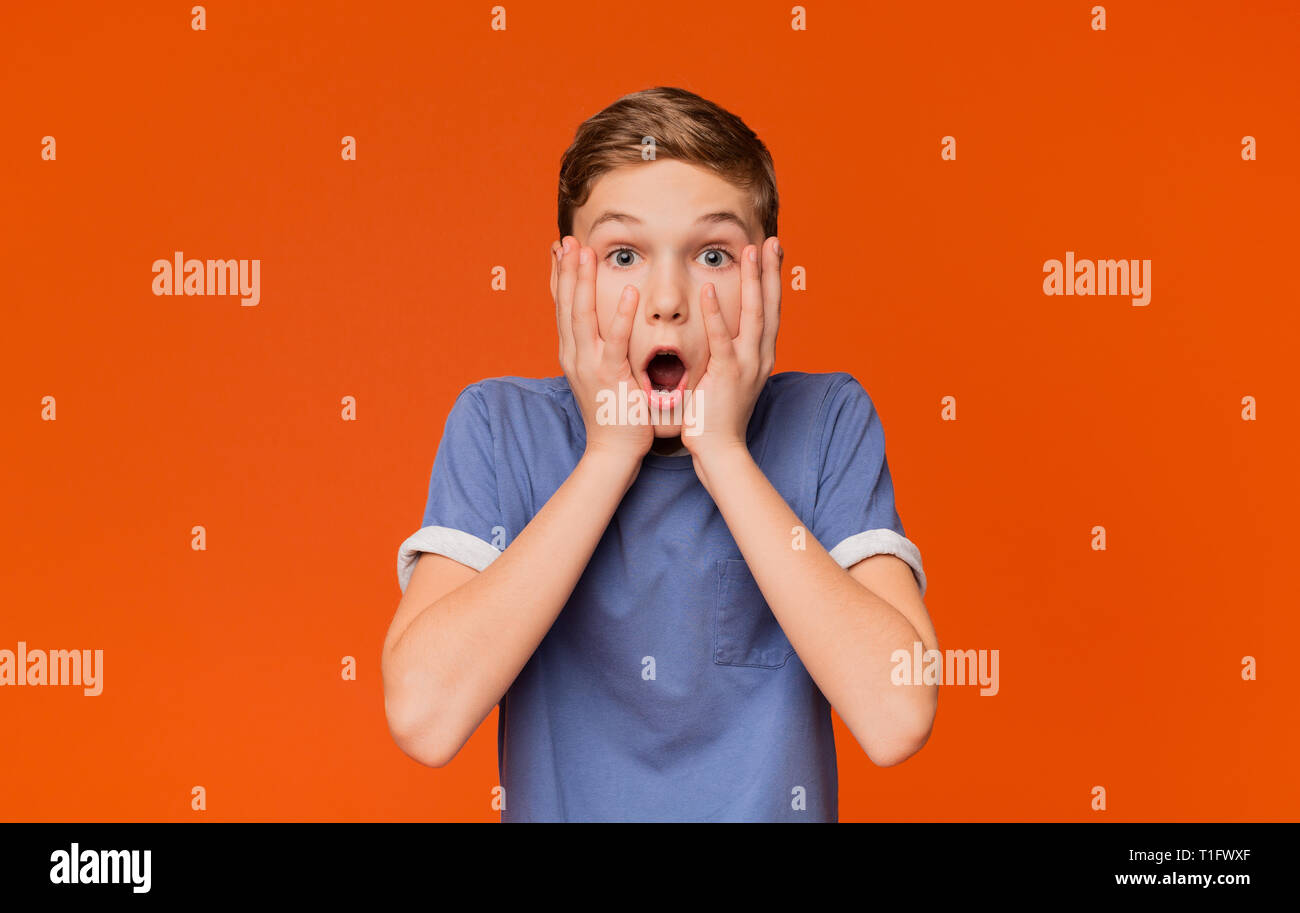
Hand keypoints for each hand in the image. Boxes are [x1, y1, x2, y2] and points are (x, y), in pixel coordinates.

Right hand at [552, 235, 652, 462]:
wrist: (613, 451)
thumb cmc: (615, 414)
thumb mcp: (601, 376)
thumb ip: (600, 350)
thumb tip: (602, 330)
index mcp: (573, 354)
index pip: (562, 308)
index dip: (559, 277)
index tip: (559, 250)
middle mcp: (575, 356)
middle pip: (566, 304)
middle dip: (565, 270)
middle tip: (566, 240)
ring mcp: (590, 366)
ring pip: (582, 316)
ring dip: (583, 282)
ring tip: (585, 253)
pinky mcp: (611, 378)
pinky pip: (616, 342)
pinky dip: (621, 316)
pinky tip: (627, 292)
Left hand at [682, 237, 781, 462]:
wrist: (719, 450)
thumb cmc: (717, 416)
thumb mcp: (729, 379)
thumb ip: (729, 355)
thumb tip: (725, 337)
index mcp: (760, 356)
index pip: (770, 310)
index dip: (771, 280)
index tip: (770, 253)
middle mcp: (760, 356)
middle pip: (770, 305)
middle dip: (771, 271)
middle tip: (772, 241)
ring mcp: (747, 365)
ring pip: (754, 315)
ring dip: (752, 281)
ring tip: (749, 252)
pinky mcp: (728, 375)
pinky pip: (722, 339)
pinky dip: (717, 313)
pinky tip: (710, 289)